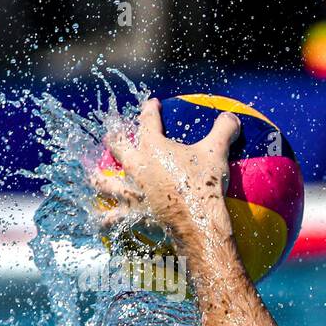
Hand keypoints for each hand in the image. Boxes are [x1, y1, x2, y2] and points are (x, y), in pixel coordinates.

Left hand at [92, 98, 240, 252]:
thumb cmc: (205, 185)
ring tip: (93, 178)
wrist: (197, 222)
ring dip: (98, 179)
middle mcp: (136, 166)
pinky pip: (112, 219)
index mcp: (153, 147)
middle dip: (114, 140)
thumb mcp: (217, 153)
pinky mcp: (132, 215)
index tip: (152, 104)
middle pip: (118, 147)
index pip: (148, 120)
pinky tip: (99, 221)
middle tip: (112, 137)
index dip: (150, 110)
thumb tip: (233, 116)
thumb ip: (223, 131)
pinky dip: (104, 220)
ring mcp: (132, 191)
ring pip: (105, 183)